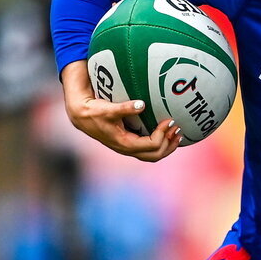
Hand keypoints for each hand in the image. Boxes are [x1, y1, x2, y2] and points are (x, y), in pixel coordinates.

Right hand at [61, 60, 181, 161]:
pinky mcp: (129, 143)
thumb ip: (124, 108)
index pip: (151, 145)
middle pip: (155, 154)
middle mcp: (127, 149)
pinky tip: (168, 134)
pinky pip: (149, 149)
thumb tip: (141, 104)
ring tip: (178, 134)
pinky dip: (161, 144)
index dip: (163, 134)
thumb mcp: (108, 109)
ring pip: (153, 154)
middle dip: (169, 144)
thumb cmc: (94, 111)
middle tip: (178, 129)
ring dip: (167, 146)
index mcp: (124, 143)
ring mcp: (128, 148)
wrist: (82, 116)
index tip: (169, 120)